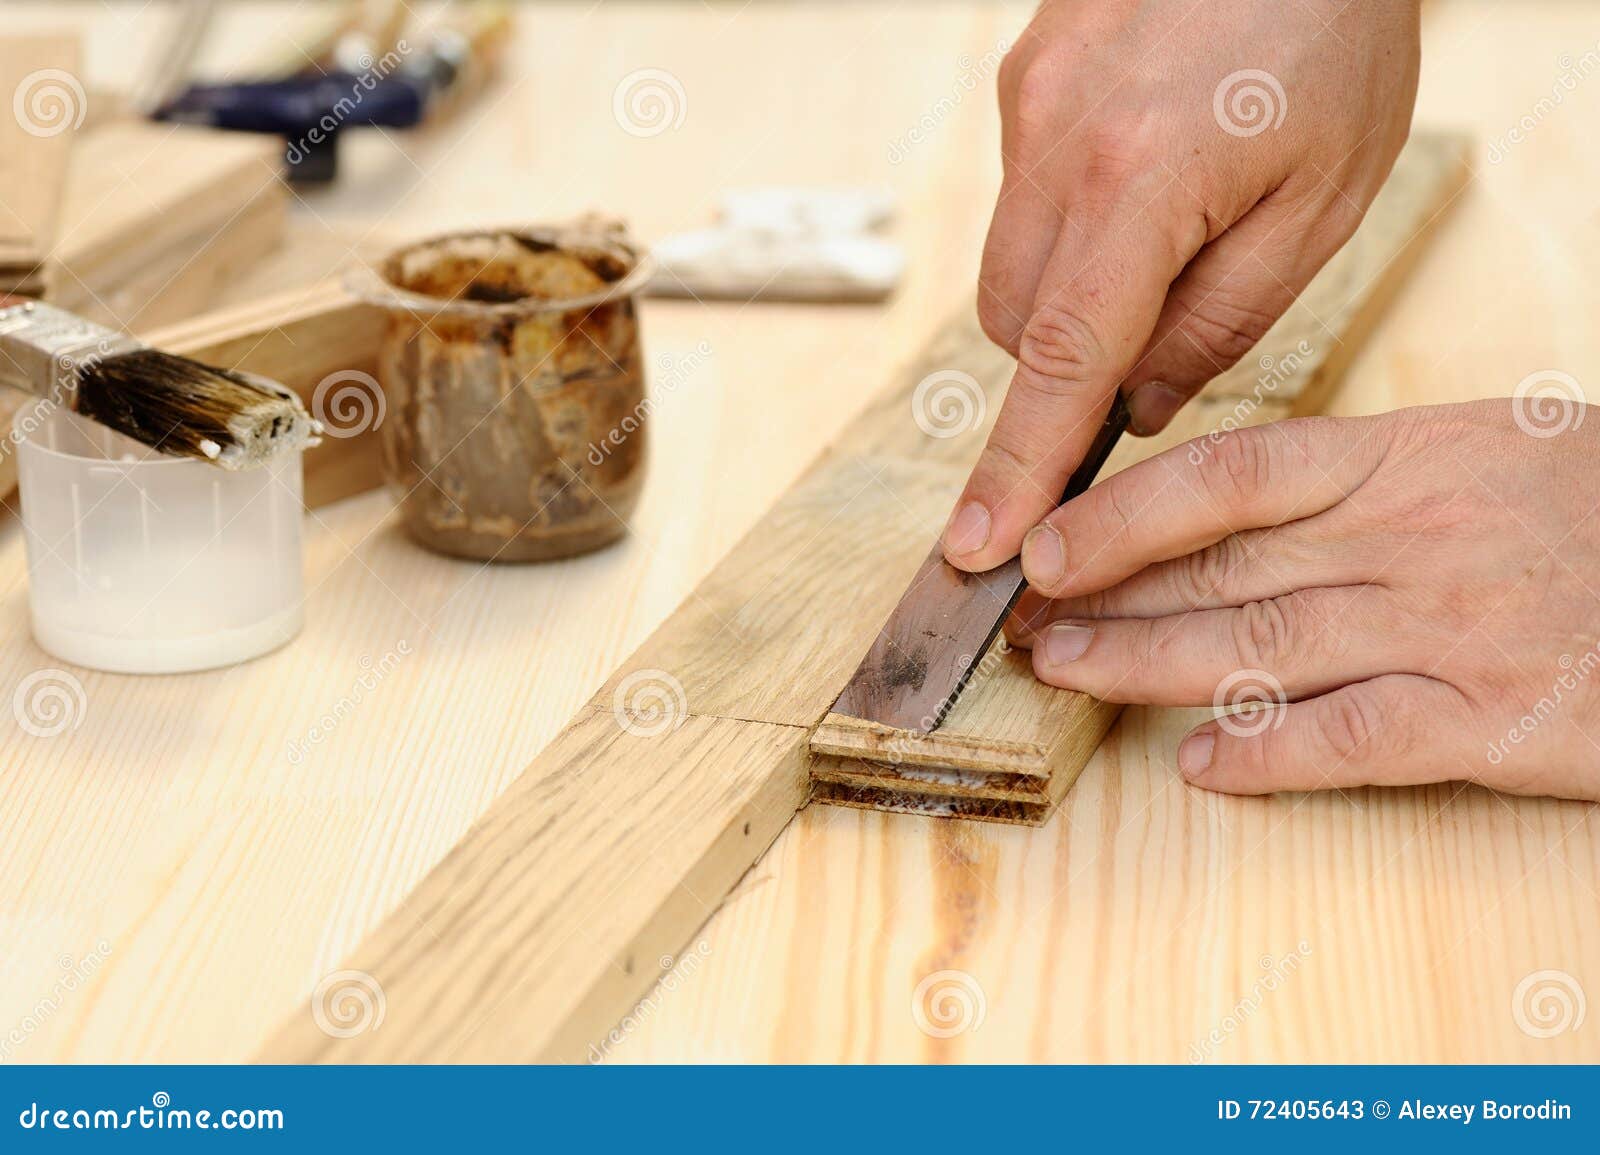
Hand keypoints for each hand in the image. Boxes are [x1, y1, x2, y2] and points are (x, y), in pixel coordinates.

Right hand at [944, 0, 1420, 571]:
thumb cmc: (1332, 35)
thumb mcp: (1322, 201)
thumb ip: (1224, 322)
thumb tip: (1140, 406)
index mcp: (1138, 181)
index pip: (1060, 365)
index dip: (1019, 467)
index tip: (978, 543)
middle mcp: (1056, 141)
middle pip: (1017, 325)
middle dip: (1070, 361)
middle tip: (1161, 324)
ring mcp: (1026, 102)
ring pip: (1009, 264)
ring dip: (1070, 288)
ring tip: (1168, 220)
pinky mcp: (1020, 77)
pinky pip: (1020, 193)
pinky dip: (1069, 217)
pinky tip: (1141, 162)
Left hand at [1004, 400, 1599, 800]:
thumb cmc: (1596, 504)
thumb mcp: (1488, 446)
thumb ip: (1365, 475)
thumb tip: (1230, 499)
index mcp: (1408, 454)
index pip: (1230, 473)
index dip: (1123, 511)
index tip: (1047, 539)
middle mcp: (1415, 536)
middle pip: (1224, 568)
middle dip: (1108, 597)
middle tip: (1025, 622)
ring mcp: (1452, 630)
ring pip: (1264, 650)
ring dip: (1149, 668)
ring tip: (1070, 674)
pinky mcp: (1498, 723)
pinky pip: (1355, 740)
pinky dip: (1269, 754)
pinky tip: (1202, 763)